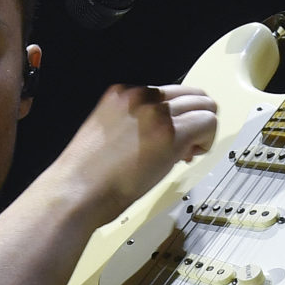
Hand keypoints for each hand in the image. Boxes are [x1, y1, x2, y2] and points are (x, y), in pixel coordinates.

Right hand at [46, 82, 219, 224]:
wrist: (77, 190)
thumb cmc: (87, 175)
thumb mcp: (108, 134)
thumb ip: (137, 125)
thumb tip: (166, 134)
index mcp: (122, 94)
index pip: (169, 94)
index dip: (176, 117)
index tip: (171, 139)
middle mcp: (141, 96)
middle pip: (192, 94)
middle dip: (195, 120)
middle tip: (184, 148)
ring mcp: (157, 113)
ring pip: (206, 106)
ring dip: (203, 130)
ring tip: (185, 154)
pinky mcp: (171, 133)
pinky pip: (208, 124)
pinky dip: (206, 141)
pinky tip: (187, 158)